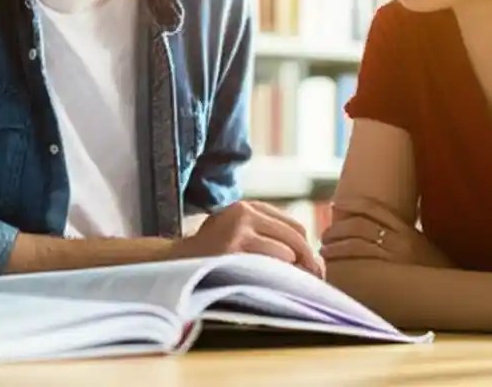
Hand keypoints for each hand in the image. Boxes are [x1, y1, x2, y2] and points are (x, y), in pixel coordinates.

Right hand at [173, 201, 323, 277]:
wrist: (175, 262)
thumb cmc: (211, 253)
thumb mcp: (237, 231)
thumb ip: (265, 233)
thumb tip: (309, 255)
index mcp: (247, 207)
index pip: (293, 225)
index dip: (307, 247)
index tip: (313, 266)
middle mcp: (244, 213)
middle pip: (295, 236)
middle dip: (310, 259)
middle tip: (316, 278)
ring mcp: (238, 229)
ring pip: (287, 249)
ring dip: (293, 269)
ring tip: (292, 283)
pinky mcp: (233, 249)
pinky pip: (272, 262)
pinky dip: (279, 274)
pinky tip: (274, 282)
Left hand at [320, 197, 451, 267]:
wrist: (457, 290)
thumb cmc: (439, 274)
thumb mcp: (424, 250)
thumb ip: (405, 239)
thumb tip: (383, 235)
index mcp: (408, 230)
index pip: (376, 208)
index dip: (353, 203)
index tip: (337, 203)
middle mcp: (401, 237)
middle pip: (361, 222)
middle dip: (338, 226)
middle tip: (325, 233)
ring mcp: (396, 253)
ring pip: (357, 237)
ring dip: (336, 240)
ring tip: (325, 247)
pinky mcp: (392, 268)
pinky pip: (362, 254)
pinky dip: (343, 252)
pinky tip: (332, 257)